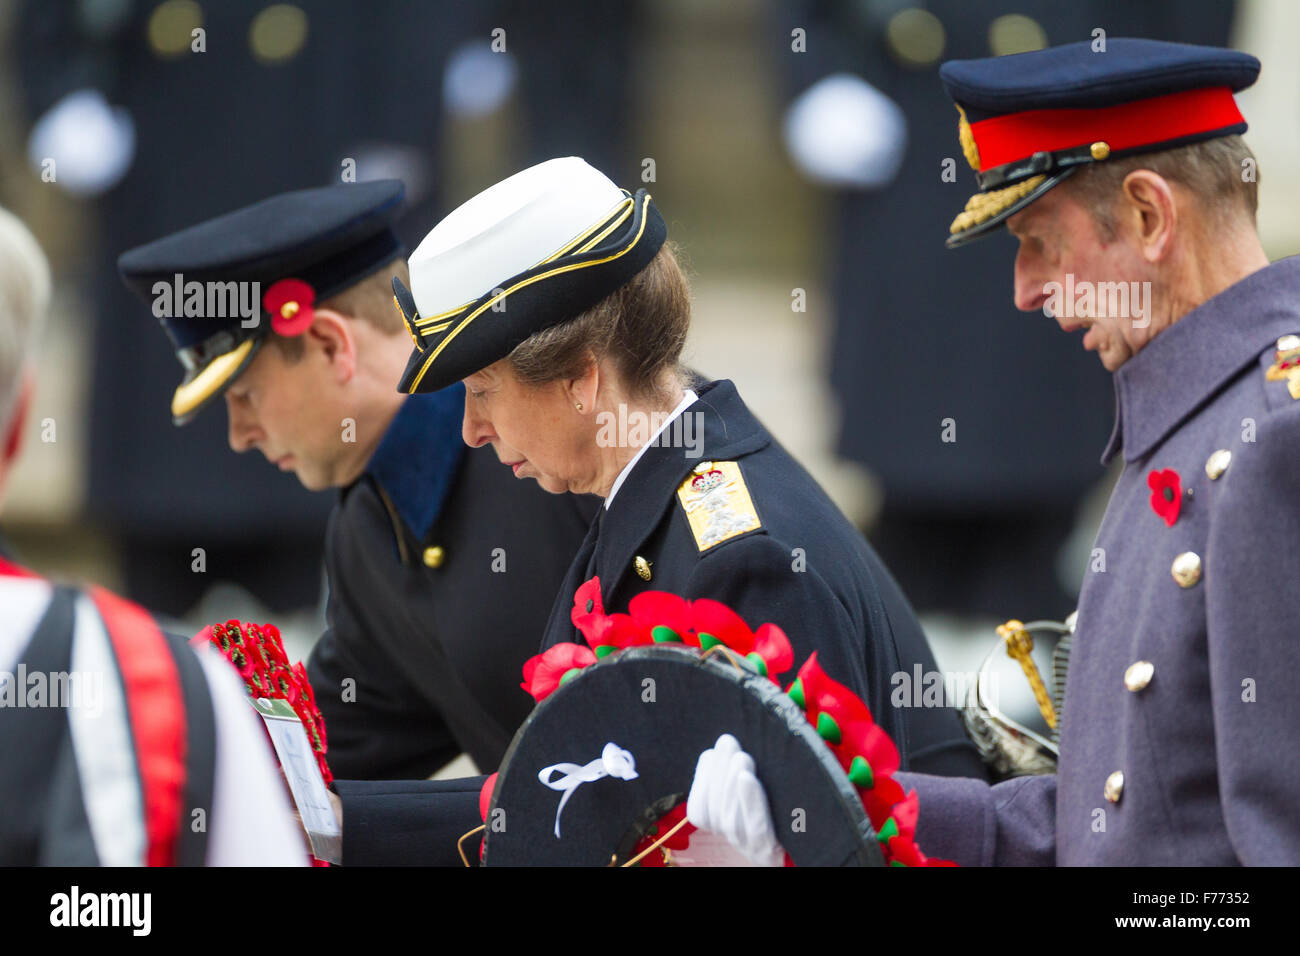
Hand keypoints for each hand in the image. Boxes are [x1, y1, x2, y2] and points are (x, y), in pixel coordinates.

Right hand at [686, 734, 783, 866]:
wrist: (810, 843)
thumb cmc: (778, 810)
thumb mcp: (749, 792)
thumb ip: (733, 773)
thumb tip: (725, 742)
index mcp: (721, 826)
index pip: (699, 810)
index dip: (703, 779)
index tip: (711, 753)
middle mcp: (731, 840)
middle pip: (716, 811)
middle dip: (719, 773)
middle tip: (728, 743)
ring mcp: (749, 848)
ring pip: (730, 819)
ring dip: (731, 784)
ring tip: (740, 757)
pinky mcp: (769, 851)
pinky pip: (756, 827)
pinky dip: (749, 801)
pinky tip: (747, 779)